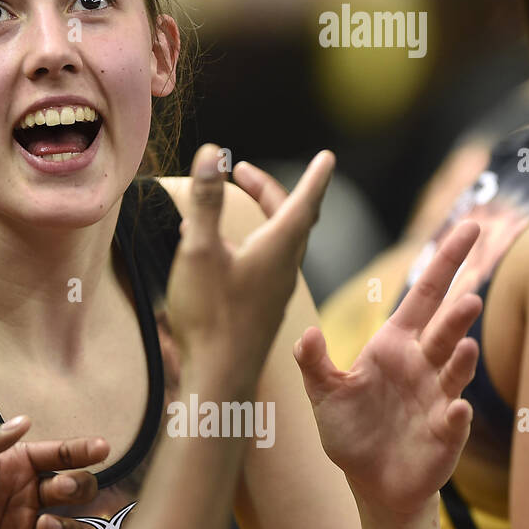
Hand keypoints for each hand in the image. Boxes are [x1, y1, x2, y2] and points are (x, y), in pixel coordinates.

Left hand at [0, 416, 108, 528]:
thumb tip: (23, 421)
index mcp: (14, 465)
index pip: (58, 455)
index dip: (82, 450)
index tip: (102, 447)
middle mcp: (25, 496)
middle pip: (76, 491)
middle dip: (79, 488)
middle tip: (61, 489)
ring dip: (67, 528)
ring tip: (42, 525)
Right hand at [166, 145, 334, 394]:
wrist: (220, 377)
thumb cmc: (211, 314)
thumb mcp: (200, 251)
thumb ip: (205, 202)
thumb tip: (212, 152)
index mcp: (277, 247)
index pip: (304, 200)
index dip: (315, 176)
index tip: (328, 156)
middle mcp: (284, 266)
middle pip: (291, 218)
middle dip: (270, 190)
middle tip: (241, 171)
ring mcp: (275, 290)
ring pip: (282, 241)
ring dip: (266, 215)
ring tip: (236, 205)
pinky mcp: (263, 308)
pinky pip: (269, 262)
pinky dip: (256, 241)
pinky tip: (226, 251)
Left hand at [292, 221, 481, 514]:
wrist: (370, 481)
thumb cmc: (349, 431)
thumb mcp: (323, 394)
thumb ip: (313, 363)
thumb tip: (305, 332)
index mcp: (393, 345)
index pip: (424, 295)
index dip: (445, 261)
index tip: (467, 228)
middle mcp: (422, 364)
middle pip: (444, 328)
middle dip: (458, 312)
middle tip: (468, 297)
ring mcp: (438, 396)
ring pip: (455, 368)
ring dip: (463, 356)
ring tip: (467, 343)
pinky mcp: (445, 431)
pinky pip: (454, 418)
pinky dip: (456, 413)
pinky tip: (455, 408)